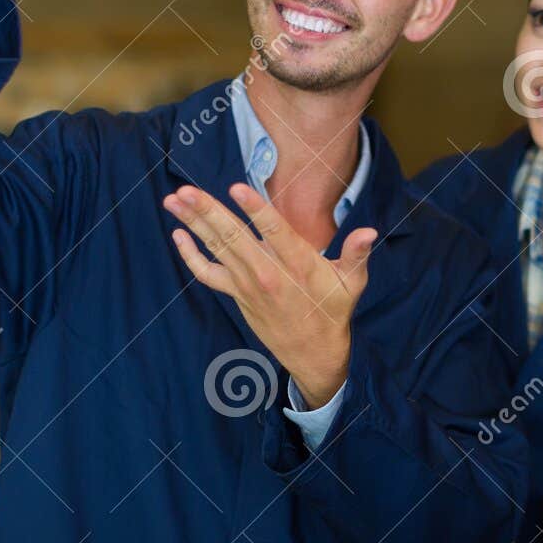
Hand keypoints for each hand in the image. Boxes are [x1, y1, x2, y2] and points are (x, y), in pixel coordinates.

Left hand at [164, 183, 375, 407]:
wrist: (313, 353)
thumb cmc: (333, 311)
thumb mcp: (352, 283)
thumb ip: (357, 254)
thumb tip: (370, 232)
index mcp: (298, 266)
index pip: (275, 233)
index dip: (255, 210)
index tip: (236, 188)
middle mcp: (268, 273)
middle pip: (234, 238)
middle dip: (208, 212)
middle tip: (185, 190)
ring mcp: (248, 285)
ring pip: (217, 249)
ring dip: (193, 224)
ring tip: (173, 200)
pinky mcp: (237, 294)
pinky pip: (208, 274)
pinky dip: (191, 256)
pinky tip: (177, 234)